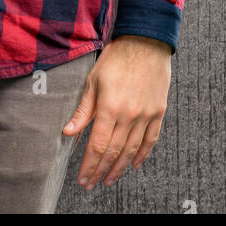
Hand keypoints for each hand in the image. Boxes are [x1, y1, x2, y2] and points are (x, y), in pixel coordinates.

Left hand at [64, 34, 171, 189]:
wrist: (146, 42)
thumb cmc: (117, 58)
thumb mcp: (94, 81)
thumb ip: (83, 110)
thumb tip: (68, 132)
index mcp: (110, 108)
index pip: (97, 146)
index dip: (89, 165)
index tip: (83, 178)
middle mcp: (129, 115)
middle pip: (114, 152)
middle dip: (101, 171)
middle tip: (92, 184)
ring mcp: (146, 114)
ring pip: (132, 149)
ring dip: (120, 167)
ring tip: (109, 179)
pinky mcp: (158, 111)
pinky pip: (151, 139)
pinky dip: (143, 154)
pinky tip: (134, 164)